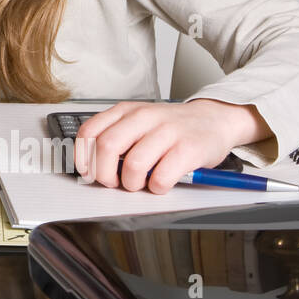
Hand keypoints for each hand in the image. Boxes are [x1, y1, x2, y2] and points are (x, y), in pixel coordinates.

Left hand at [74, 99, 269, 193]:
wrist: (214, 119)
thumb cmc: (171, 127)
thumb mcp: (138, 122)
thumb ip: (115, 136)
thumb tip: (91, 165)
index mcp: (126, 111)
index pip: (90, 131)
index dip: (84, 157)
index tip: (88, 172)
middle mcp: (144, 117)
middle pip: (107, 146)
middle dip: (104, 173)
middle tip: (114, 182)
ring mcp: (167, 131)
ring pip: (133, 165)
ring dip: (132, 183)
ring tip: (140, 183)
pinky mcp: (188, 149)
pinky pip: (161, 177)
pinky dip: (156, 187)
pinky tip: (160, 183)